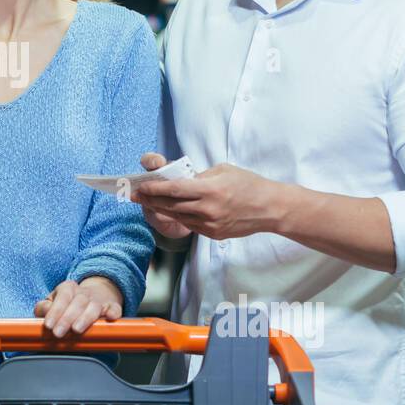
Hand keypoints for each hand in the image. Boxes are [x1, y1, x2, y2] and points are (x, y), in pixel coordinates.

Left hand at [34, 277, 121, 337]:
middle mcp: (84, 292)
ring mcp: (99, 300)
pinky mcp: (111, 307)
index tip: (48, 325)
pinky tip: (109, 318)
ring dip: (85, 318)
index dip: (55, 311)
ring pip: (94, 306)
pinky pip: (114, 308)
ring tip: (76, 330)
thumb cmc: (66, 304)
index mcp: (68, 288)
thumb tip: (44, 312)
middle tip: (58, 333)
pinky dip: (113, 312)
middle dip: (67, 318)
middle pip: (78, 302)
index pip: (62, 296)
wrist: (91, 297)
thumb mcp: (50, 302)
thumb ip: (43, 308)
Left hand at [132, 163, 285, 240]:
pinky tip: (168, 211)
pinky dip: (177, 217)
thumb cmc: (248, 184)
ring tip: (147, 202)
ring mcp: (210, 224)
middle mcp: (208, 209)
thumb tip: (179, 178)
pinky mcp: (213, 234)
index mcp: (210, 190)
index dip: (154, 188)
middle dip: (150, 200)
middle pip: (170, 205)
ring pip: (177, 217)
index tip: (141, 186)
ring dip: (160, 210)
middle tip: (134, 195)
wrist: (270, 208)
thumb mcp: (222, 170)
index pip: (174, 190)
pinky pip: (189, 224)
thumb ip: (199, 176)